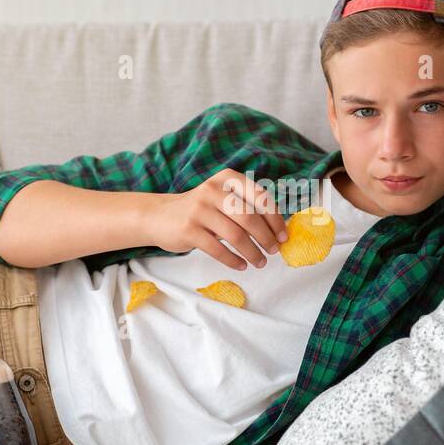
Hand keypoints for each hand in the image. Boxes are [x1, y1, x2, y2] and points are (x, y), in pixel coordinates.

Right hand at [147, 169, 288, 271]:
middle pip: (249, 217)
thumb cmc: (200, 210)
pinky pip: (218, 249)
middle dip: (266, 237)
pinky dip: (234, 260)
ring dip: (253, 252)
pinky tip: (241, 265)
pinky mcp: (189, 230)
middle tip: (273, 251)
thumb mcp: (222, 198)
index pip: (260, 197)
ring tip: (260, 262)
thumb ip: (246, 207)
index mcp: (227, 179)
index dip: (275, 219)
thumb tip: (278, 230)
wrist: (159, 216)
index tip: (283, 236)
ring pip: (235, 235)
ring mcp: (199, 210)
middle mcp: (213, 190)